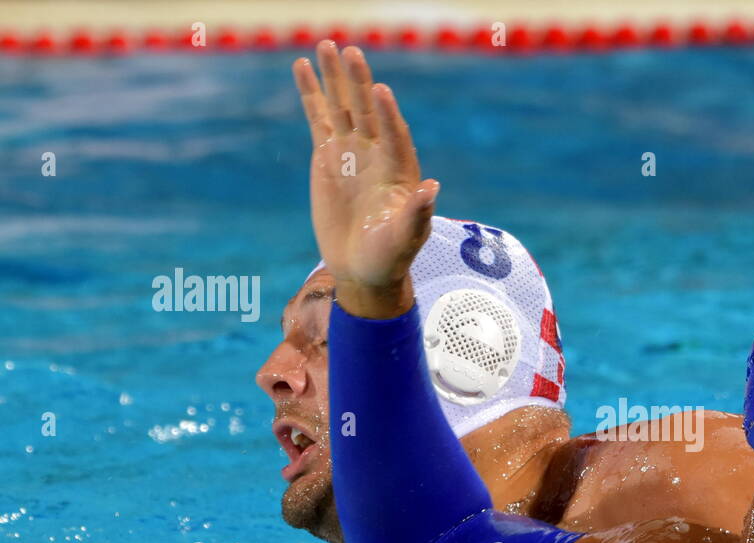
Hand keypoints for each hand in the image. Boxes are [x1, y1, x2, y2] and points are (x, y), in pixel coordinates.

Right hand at [293, 41, 438, 317]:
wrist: (363, 268)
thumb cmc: (390, 256)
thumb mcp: (405, 237)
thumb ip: (417, 213)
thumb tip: (433, 188)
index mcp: (399, 169)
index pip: (394, 133)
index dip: (387, 113)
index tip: (380, 91)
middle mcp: (377, 153)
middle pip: (367, 110)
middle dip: (359, 82)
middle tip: (351, 51)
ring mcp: (352, 151)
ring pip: (341, 106)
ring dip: (334, 77)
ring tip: (324, 44)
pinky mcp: (327, 155)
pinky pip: (319, 117)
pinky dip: (311, 93)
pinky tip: (301, 66)